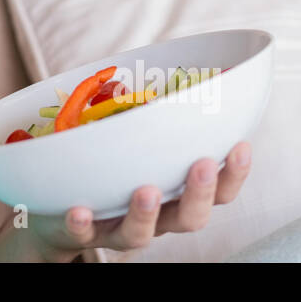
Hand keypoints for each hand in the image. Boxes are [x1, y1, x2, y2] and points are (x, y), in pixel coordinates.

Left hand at [23, 142, 253, 260]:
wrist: (59, 211)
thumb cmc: (111, 167)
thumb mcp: (136, 141)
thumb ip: (155, 119)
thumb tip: (173, 68)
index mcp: (175, 193)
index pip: (218, 192)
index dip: (234, 174)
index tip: (241, 145)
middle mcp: (155, 217)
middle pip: (189, 218)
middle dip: (199, 193)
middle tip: (202, 165)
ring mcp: (117, 227)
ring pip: (140, 234)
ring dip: (145, 213)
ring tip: (145, 191)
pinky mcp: (81, 233)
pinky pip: (83, 233)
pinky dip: (82, 224)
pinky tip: (79, 210)